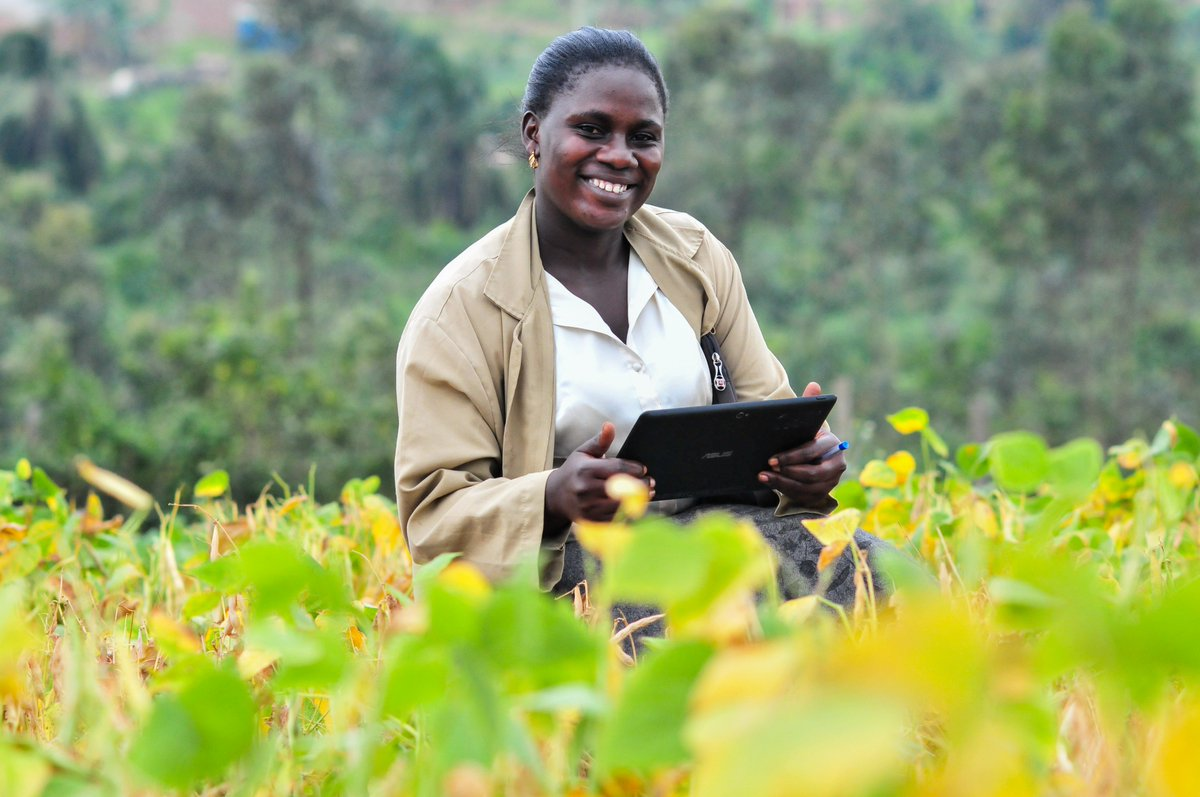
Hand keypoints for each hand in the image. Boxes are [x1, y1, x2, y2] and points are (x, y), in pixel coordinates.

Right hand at [545, 422, 653, 528]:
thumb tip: (610, 425)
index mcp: (586, 470)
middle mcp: (586, 489)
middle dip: (640, 485)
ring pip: (620, 505)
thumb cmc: (574, 470)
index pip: (616, 469)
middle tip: (650, 482)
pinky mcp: (591, 521)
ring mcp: (588, 507)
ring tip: (647, 494)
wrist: (555, 495)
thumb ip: (600, 441)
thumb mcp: (583, 452)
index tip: (644, 469)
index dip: (634, 469)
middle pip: (621, 488)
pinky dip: (627, 512)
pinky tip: (634, 505)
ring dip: (637, 500)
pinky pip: (614, 518)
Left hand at [757, 382, 845, 505]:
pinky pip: (803, 497)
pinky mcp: (821, 495)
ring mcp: (831, 483)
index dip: (792, 456)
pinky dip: (785, 491)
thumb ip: (810, 404)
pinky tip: (770, 484)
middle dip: (787, 472)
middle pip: (812, 474)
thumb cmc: (808, 437)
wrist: (816, 457)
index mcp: (834, 445)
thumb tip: (814, 385)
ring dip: (782, 484)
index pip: (813, 452)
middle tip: (766, 468)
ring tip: (763, 476)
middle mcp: (837, 466)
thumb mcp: (809, 422)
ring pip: (806, 488)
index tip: (772, 458)